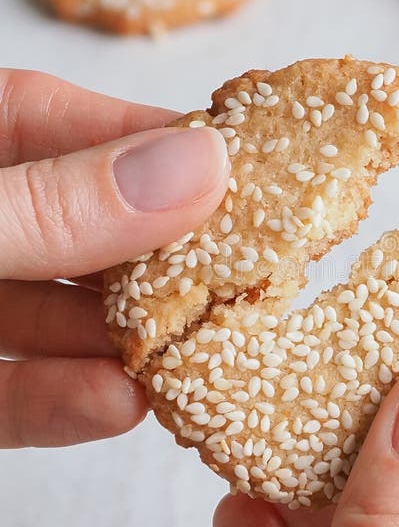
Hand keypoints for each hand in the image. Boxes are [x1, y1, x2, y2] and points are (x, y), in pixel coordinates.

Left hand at [0, 69, 228, 446]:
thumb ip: (52, 207)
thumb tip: (196, 170)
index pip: (56, 121)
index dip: (153, 142)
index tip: (243, 169)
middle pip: (74, 226)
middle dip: (157, 256)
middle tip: (246, 276)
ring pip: (49, 319)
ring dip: (120, 344)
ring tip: (197, 356)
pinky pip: (4, 396)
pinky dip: (59, 404)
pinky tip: (118, 405)